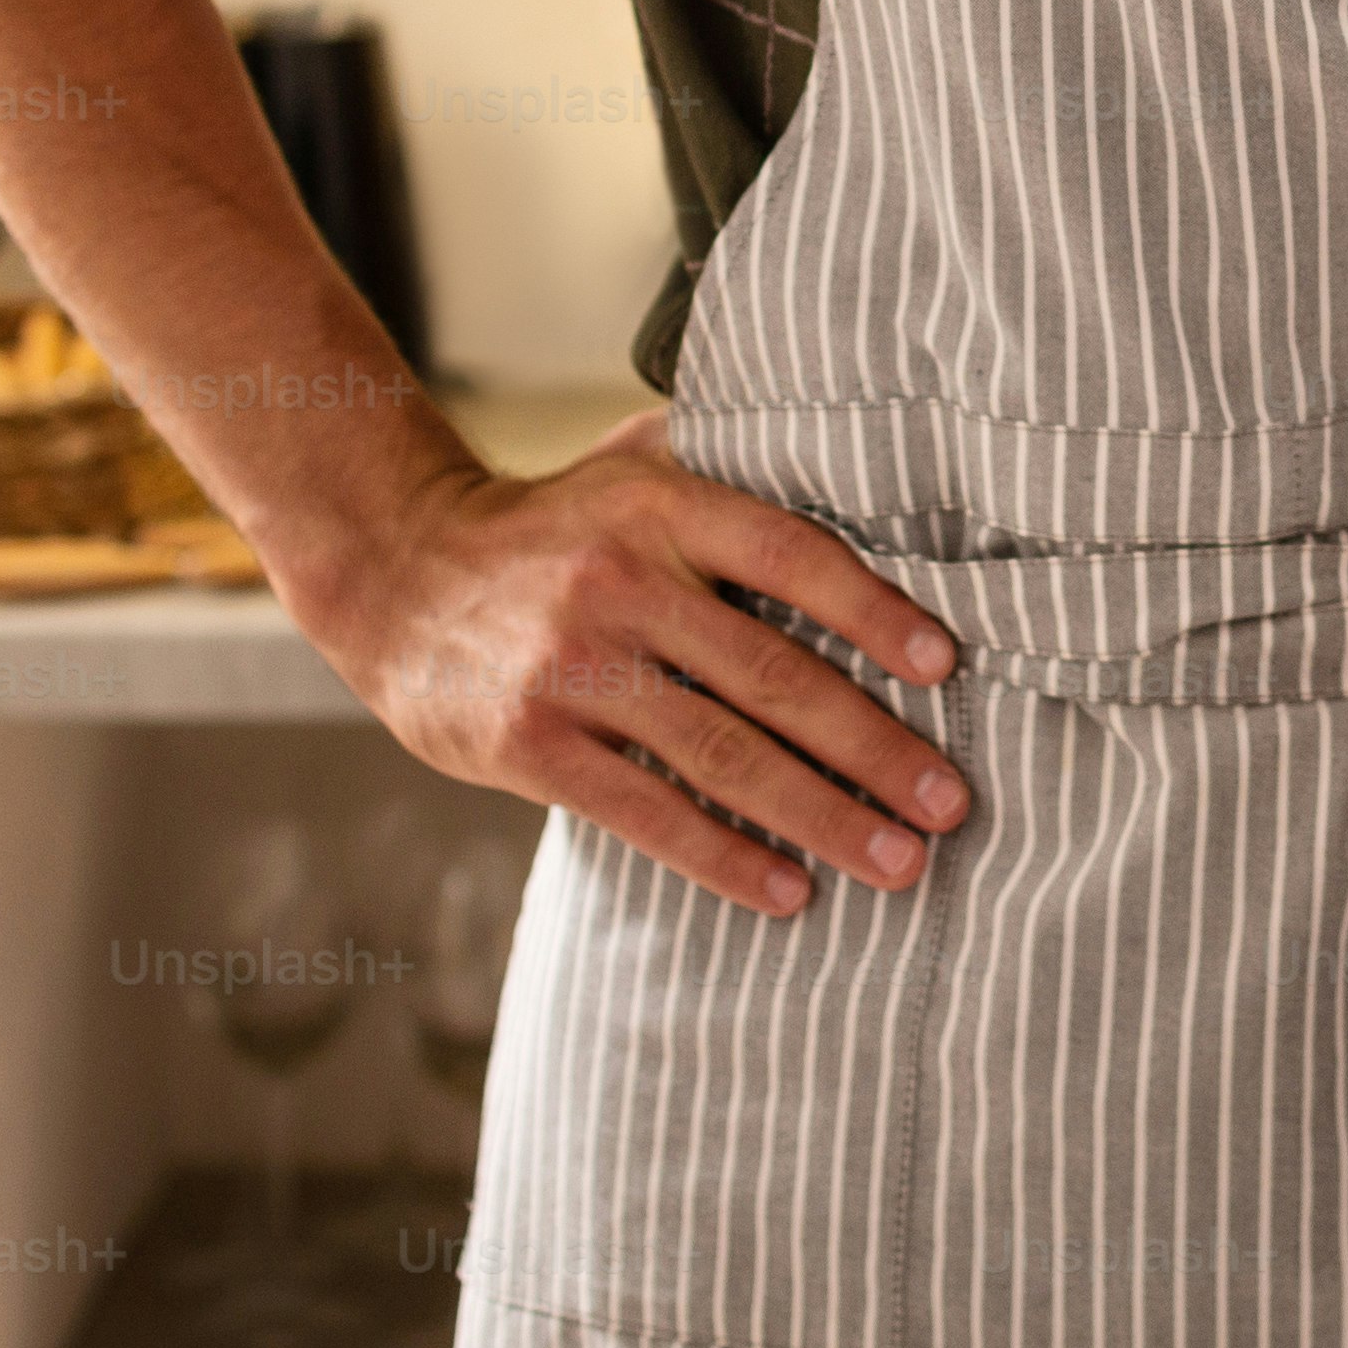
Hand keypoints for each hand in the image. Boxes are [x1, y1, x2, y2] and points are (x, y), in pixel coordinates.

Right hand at [304, 415, 972, 919]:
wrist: (397, 575)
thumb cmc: (549, 528)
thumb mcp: (627, 466)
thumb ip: (726, 459)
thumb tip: (856, 455)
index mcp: (658, 506)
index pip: (790, 554)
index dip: (874, 609)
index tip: (945, 667)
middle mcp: (618, 584)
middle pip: (772, 675)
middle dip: (875, 747)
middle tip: (950, 802)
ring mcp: (570, 670)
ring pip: (722, 755)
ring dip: (822, 817)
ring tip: (899, 861)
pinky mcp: (528, 745)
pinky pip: (647, 812)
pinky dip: (726, 857)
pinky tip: (789, 891)